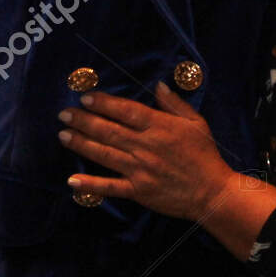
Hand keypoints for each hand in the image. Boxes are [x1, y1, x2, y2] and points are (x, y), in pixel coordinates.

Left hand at [60, 82, 238, 222]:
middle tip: (64, 113)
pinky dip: (91, 184)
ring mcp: (140, 170)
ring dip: (81, 144)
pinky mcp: (138, 191)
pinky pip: (110, 187)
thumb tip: (158, 85)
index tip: (86, 97)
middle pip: (109, 130)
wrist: (212, 191)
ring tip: (63, 134)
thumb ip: (174, 103)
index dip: (104, 104)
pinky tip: (72, 180)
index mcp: (160, 127)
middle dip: (84, 121)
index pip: (126, 111)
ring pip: (105, 154)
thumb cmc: (205, 154)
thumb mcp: (195, 122)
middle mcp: (146, 146)